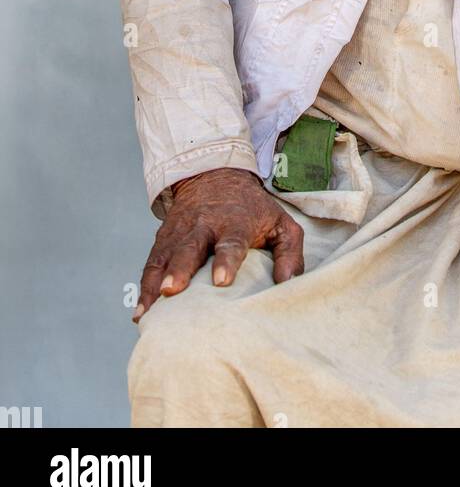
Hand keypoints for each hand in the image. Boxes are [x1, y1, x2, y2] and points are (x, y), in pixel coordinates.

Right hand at [133, 167, 303, 321]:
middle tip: (172, 289)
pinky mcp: (164, 239)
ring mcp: (181, 232)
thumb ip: (289, 252)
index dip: (226, 260)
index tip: (221, 280)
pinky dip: (145, 286)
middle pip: (190, 248)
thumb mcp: (281, 223)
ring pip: (166, 256)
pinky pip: (152, 263)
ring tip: (150, 308)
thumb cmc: (253, 209)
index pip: (231, 242)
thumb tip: (287, 283)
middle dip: (181, 269)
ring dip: (157, 281)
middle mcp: (204, 225)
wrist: (216, 176)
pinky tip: (142, 311)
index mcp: (235, 222)